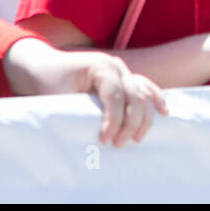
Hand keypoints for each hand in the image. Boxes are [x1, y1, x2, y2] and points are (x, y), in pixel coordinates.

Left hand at [4, 39, 166, 146]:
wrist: (46, 66)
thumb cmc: (49, 82)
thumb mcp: (59, 96)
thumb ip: (77, 110)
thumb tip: (89, 134)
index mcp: (101, 66)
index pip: (115, 96)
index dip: (113, 120)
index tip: (104, 140)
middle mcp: (117, 65)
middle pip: (135, 96)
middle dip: (130, 122)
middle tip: (118, 144)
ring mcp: (123, 70)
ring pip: (144, 93)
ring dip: (144, 117)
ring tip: (135, 138)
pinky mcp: (125, 77)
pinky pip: (145, 87)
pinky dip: (155, 100)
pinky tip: (163, 113)